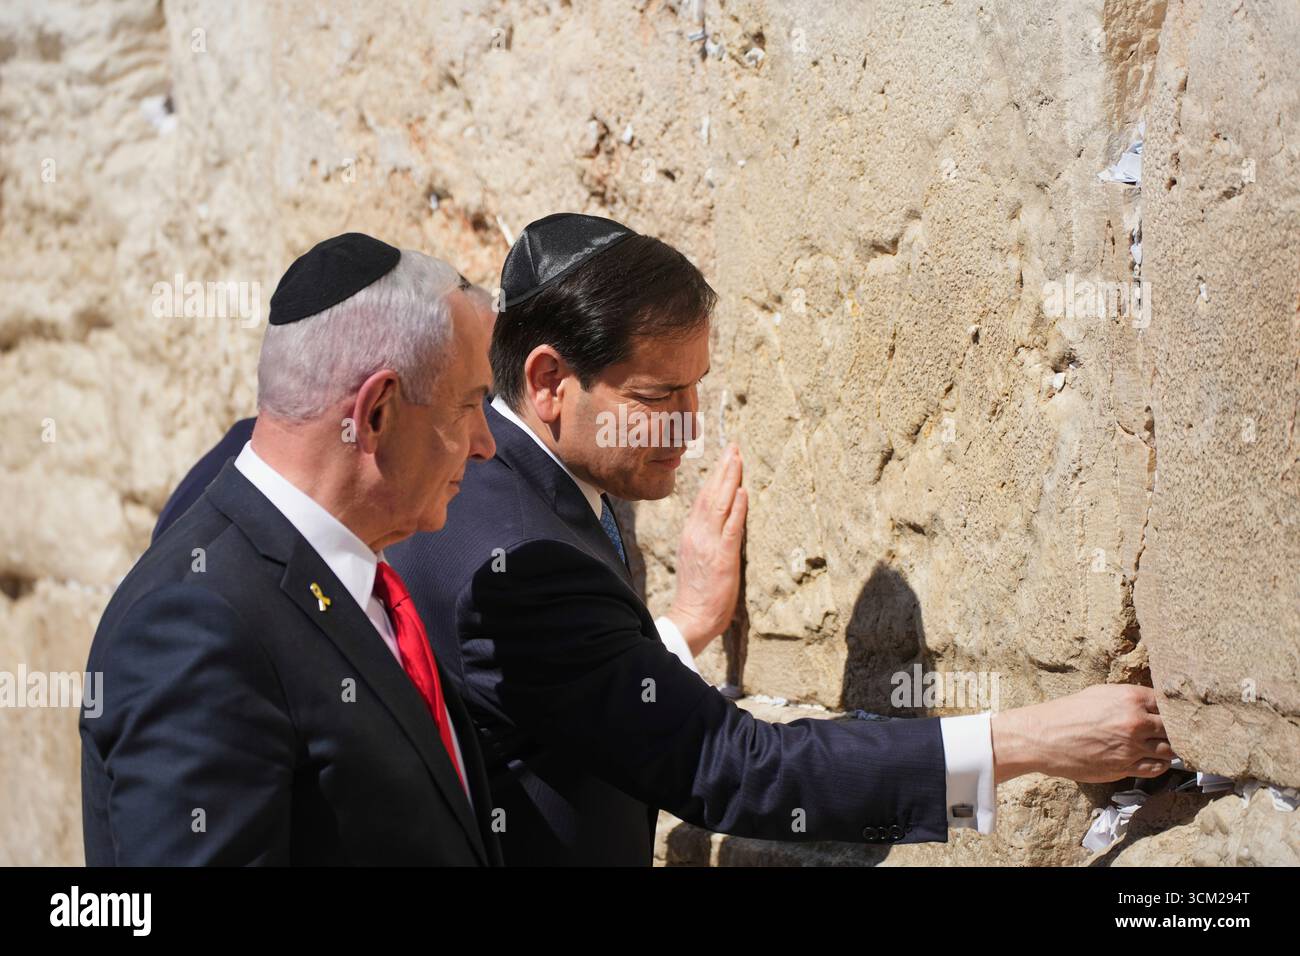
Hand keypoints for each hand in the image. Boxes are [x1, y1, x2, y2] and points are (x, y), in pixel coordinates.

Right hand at [667, 443, 746, 654]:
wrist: (692, 617)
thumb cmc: (698, 593)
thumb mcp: (697, 557)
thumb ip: (707, 536)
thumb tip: (722, 519)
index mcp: (691, 533)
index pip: (704, 497)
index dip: (715, 476)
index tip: (725, 456)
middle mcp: (697, 533)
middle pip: (711, 494)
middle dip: (723, 468)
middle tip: (733, 446)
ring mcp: (709, 544)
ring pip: (720, 504)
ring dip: (730, 479)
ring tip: (738, 457)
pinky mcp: (722, 557)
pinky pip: (731, 528)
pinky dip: (737, 508)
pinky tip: (742, 490)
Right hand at [991, 684, 1173, 783]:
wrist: (1044, 737)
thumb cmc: (1067, 713)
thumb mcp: (1099, 693)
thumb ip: (1128, 698)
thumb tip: (1151, 704)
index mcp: (1130, 698)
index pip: (1168, 704)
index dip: (1171, 709)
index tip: (1170, 714)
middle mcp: (1136, 722)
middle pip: (1174, 728)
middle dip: (1174, 730)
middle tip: (1170, 732)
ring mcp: (1132, 747)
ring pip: (1169, 750)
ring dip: (1169, 749)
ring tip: (1162, 746)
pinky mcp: (1125, 767)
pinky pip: (1156, 768)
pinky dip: (1160, 764)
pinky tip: (1154, 759)